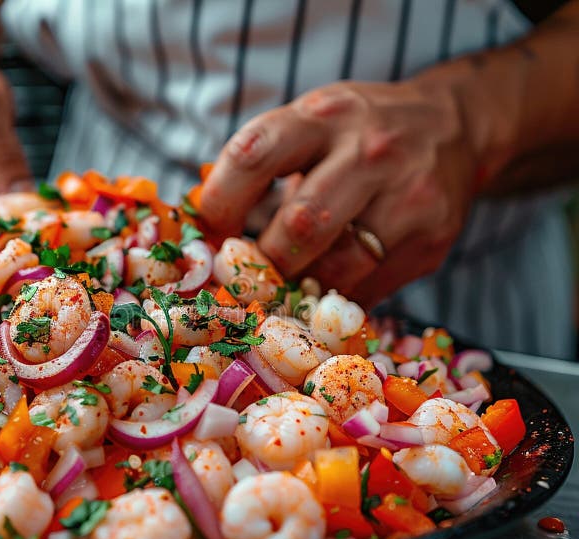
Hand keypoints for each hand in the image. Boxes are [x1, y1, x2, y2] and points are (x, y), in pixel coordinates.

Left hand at [199, 80, 477, 307]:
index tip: (210, 231)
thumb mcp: (311, 124)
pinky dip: (335, 298)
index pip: (255, 155)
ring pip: (338, 267)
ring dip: (299, 290)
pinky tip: (325, 291)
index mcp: (323, 117)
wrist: (454, 129)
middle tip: (247, 275)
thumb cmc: (358, 134)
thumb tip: (208, 238)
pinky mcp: (432, 239)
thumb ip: (264, 168)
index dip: (221, 202)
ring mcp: (409, 196)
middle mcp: (370, 151)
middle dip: (263, 262)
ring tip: (283, 289)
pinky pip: (368, 288)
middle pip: (300, 224)